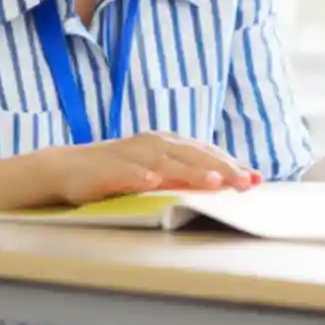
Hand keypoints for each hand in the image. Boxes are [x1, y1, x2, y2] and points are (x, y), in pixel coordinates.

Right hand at [43, 132, 260, 205]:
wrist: (68, 168)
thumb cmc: (120, 170)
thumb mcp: (158, 170)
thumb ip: (188, 174)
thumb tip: (227, 182)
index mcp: (169, 142)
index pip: (207, 152)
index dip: (232, 164)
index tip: (256, 179)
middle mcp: (154, 143)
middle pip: (194, 155)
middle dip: (222, 168)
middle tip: (245, 182)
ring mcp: (131, 154)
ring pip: (166, 162)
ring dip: (190, 171)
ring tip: (213, 181)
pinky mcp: (107, 168)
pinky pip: (126, 172)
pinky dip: (139, 175)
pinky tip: (152, 182)